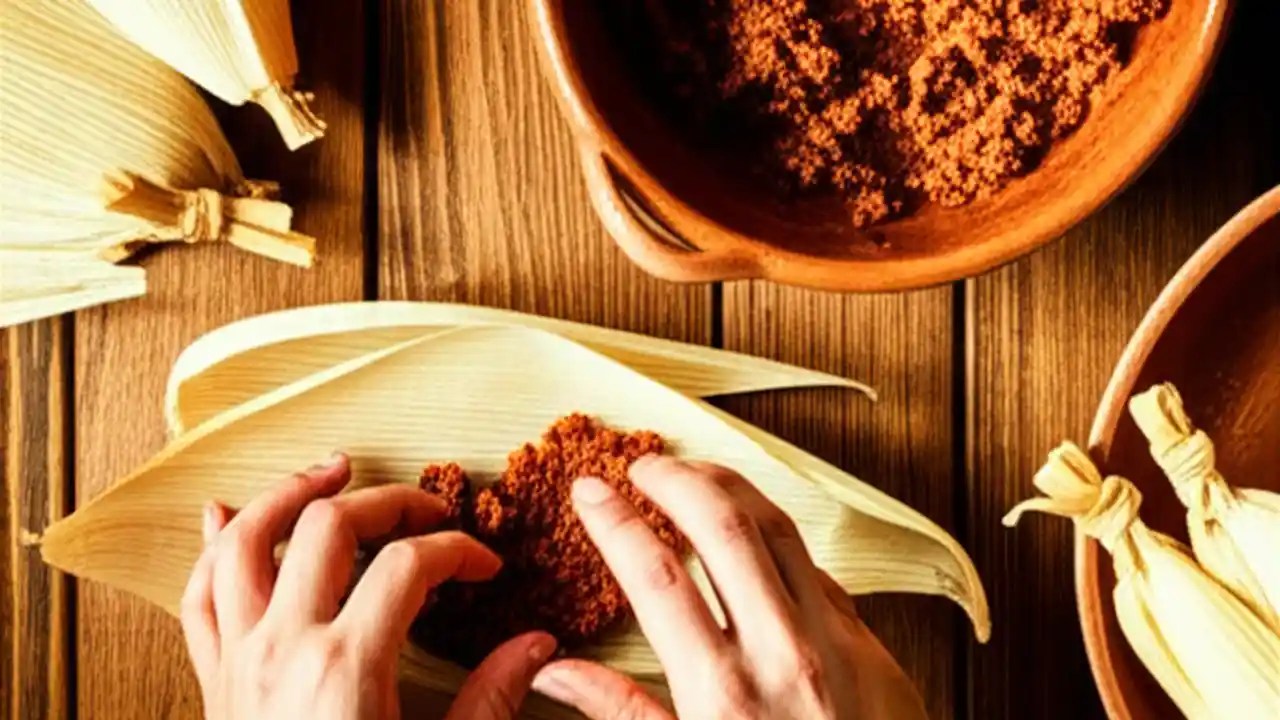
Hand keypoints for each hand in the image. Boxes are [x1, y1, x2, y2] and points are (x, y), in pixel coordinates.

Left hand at [181, 454, 556, 719]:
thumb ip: (490, 700)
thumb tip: (538, 645)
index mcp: (346, 668)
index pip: (408, 566)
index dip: (457, 551)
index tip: (485, 566)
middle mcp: (284, 648)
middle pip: (328, 527)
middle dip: (387, 500)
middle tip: (428, 507)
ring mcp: (239, 660)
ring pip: (247, 543)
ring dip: (289, 495)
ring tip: (332, 472)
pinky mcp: (214, 681)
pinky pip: (201, 597)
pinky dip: (215, 549)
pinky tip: (227, 516)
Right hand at [532, 456, 928, 719]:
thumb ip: (622, 713)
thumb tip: (553, 672)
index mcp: (722, 693)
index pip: (656, 575)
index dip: (615, 522)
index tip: (590, 490)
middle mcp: (782, 655)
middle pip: (724, 527)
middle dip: (676, 479)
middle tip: (643, 466)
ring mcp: (836, 644)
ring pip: (780, 531)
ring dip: (731, 489)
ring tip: (693, 475)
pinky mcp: (874, 649)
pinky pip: (819, 572)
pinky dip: (778, 542)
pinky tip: (754, 537)